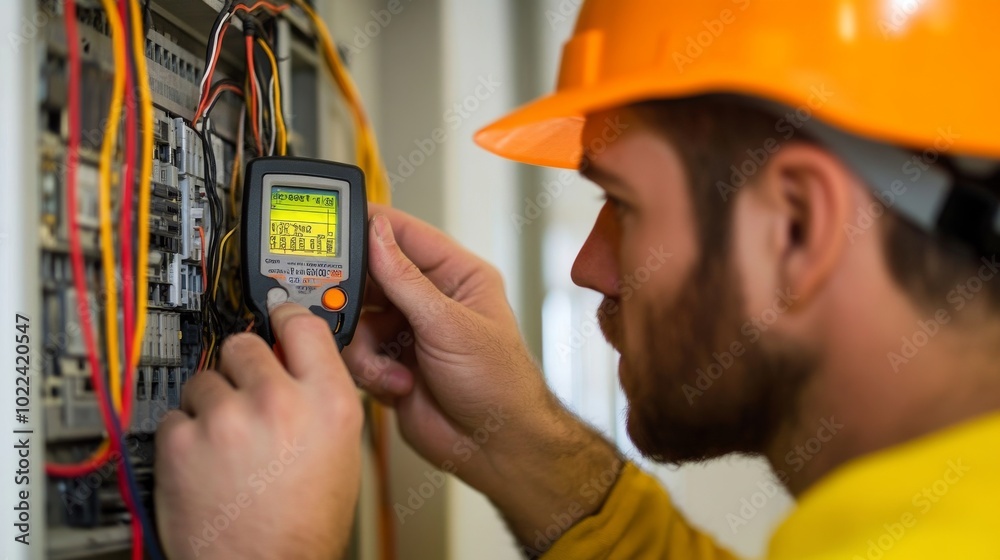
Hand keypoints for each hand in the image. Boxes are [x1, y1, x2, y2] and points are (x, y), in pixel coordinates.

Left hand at [155, 303, 362, 559]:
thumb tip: (296, 362)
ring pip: (206, 380)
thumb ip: (320, 396)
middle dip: (243, 365)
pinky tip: (206, 462)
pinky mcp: (183, 441)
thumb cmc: (305, 524)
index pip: (304, 323)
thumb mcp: (341, 451)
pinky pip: (175, 416)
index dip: (285, 315)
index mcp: (329, 403)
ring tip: (228, 443)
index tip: (274, 313)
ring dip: (211, 404)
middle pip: (247, 344)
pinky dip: (184, 435)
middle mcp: (280, 402)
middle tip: (246, 394)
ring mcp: (227, 419)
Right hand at [342, 206, 620, 546]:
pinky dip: (368, 370)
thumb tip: (376, 234)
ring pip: (356, 319)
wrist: (493, 449)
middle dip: (355, 297)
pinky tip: (395, 384)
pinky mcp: (389, 364)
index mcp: (456, 276)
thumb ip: (405, 279)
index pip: (404, 235)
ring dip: (365, 346)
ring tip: (387, 366)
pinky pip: (356, 353)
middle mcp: (429, 300)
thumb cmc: (499, 385)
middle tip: (340, 306)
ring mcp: (407, 332)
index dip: (369, 228)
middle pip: (371, 277)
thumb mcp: (449, 325)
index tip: (335, 227)